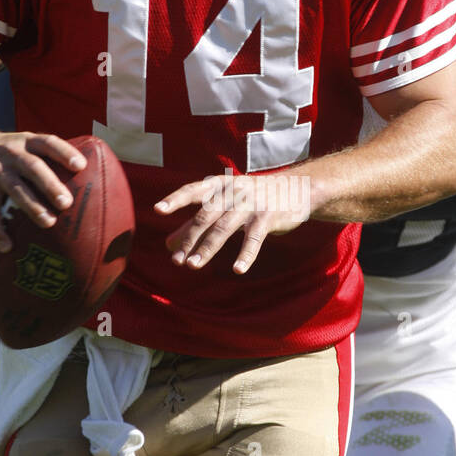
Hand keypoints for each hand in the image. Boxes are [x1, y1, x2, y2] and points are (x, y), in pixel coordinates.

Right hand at [0, 128, 86, 250]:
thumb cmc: (6, 153)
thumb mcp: (24, 145)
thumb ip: (46, 160)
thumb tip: (86, 185)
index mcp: (27, 141)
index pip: (48, 143)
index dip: (64, 153)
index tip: (81, 166)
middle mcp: (11, 151)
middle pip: (33, 167)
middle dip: (50, 184)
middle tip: (66, 203)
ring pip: (14, 188)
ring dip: (32, 206)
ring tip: (48, 222)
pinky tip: (7, 246)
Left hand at [154, 171, 311, 273]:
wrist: (297, 189)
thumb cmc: (253, 197)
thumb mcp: (224, 204)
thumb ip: (195, 223)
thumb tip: (168, 244)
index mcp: (219, 185)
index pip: (193, 191)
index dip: (175, 200)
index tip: (157, 210)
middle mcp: (233, 191)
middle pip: (206, 215)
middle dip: (189, 238)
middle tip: (176, 260)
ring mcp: (251, 203)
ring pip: (225, 227)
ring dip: (208, 247)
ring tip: (193, 265)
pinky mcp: (269, 216)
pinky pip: (254, 238)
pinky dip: (246, 254)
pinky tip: (237, 270)